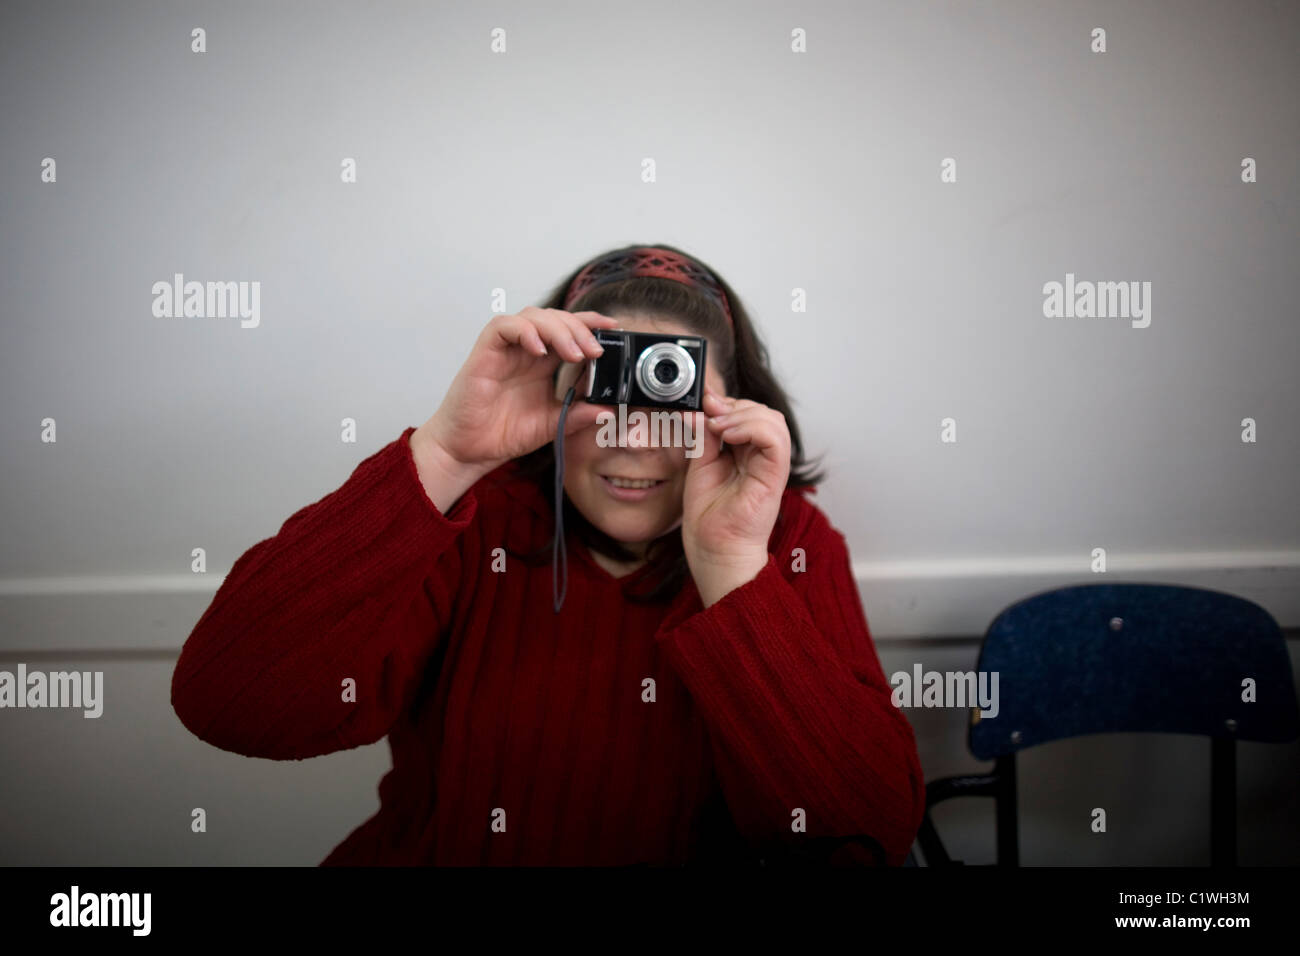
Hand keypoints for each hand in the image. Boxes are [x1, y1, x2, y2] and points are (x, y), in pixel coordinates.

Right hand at [410, 307, 617, 510]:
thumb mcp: (551, 424)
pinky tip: (540, 350)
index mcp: (542, 363)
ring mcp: (505, 349)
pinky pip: (504, 326)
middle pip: (555, 318)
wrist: (469, 450)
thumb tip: (607, 410)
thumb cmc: (503, 433)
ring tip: (574, 354)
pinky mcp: (485, 352)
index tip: (613, 328)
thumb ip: (578, 415)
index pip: (569, 331)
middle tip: (595, 351)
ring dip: (558, 329)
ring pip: (533, 316)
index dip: (590, 324)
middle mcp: (525, 351)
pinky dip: (525, 331)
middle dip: (580, 328)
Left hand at [682, 386, 791, 605]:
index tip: (704, 400)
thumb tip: (704, 407)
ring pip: (773, 420)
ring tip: (718, 426)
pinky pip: (776, 440)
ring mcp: (771, 466)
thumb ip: (705, 435)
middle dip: (735, 404)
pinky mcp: (775, 476)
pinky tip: (728, 434)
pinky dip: (752, 427)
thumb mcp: (701, 464)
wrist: (713, 550)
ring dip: (743, 414)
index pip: (749, 413)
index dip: (728, 402)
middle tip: (710, 411)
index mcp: (746, 453)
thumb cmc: (708, 517)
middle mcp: (762, 457)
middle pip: (763, 412)